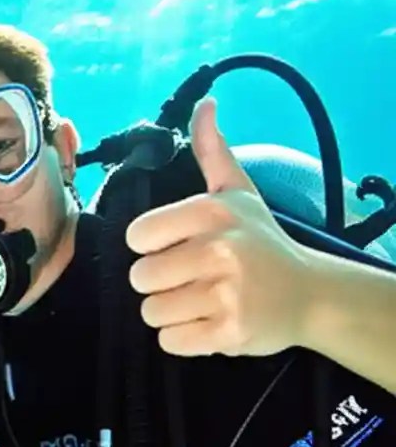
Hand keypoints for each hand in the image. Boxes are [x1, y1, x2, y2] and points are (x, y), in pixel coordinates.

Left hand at [124, 97, 314, 357]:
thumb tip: (204, 104)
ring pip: (151, 312)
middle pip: (140, 278)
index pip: (136, 237)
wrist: (310, 294)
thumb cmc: (262, 242)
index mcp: (211, 213)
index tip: (176, 248)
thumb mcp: (238, 192)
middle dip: (159, 284)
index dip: (150, 247)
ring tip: (201, 300)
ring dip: (170, 313)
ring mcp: (226, 293)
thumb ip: (213, 150)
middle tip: (192, 279)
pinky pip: (170, 341)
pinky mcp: (229, 332)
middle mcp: (219, 250)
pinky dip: (184, 338)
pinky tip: (208, 321)